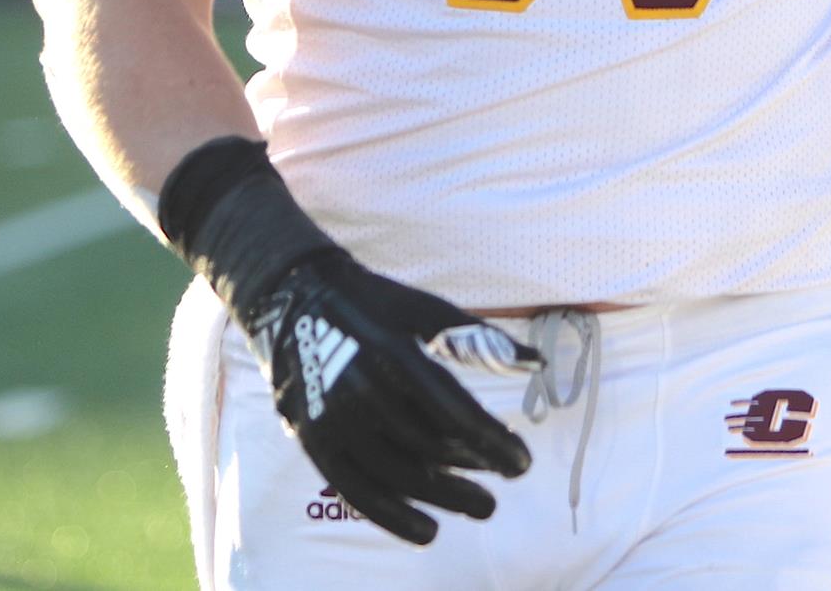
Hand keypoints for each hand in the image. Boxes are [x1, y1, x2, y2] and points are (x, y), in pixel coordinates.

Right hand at [243, 247, 537, 544]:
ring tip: (483, 504)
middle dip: (477, 470)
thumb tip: (537, 361)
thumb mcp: (424, 308)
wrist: (294, 300)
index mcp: (394, 354)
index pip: (454, 414)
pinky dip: (393, 516)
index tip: (522, 463)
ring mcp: (334, 421)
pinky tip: (427, 530)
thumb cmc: (372, 302)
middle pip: (431, 449)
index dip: (492, 443)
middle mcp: (362, 392)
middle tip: (509, 483)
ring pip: (400, 474)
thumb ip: (478, 339)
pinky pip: (357, 490)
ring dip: (446, 496)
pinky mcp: (314, 442)